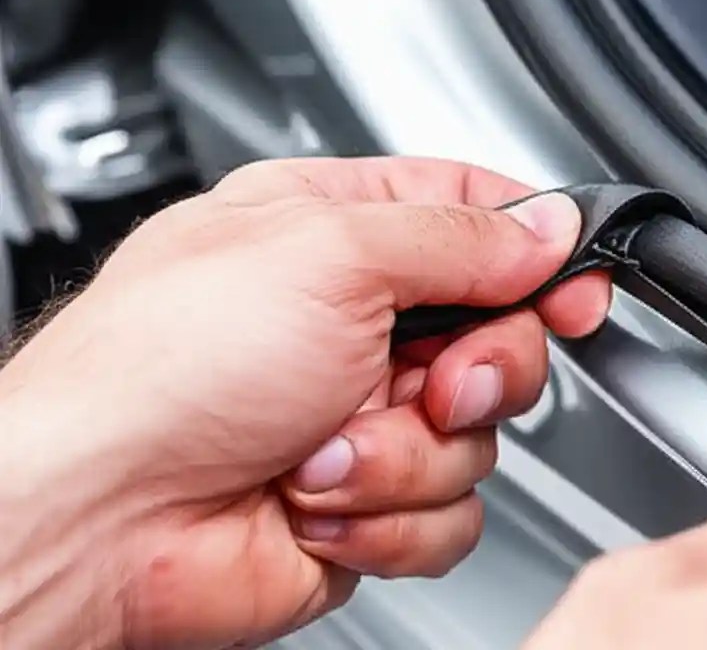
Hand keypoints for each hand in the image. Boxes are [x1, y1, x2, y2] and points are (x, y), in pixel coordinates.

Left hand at [0, 158, 609, 648]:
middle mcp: (355, 323)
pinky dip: (390, 515)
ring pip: (481, 437)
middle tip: (432, 380)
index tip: (577, 287)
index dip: (540, 252)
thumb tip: (544, 227)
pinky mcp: (367, 501)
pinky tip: (319, 499)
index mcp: (337, 234)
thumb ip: (459, 237)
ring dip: (409, 453)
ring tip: (329, 446)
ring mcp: (363, 416)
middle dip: (480, 370)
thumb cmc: (162, 370)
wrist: (99, 519)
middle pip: (500, 336)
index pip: (477, 219)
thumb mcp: (329, 253)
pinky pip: (452, 513)